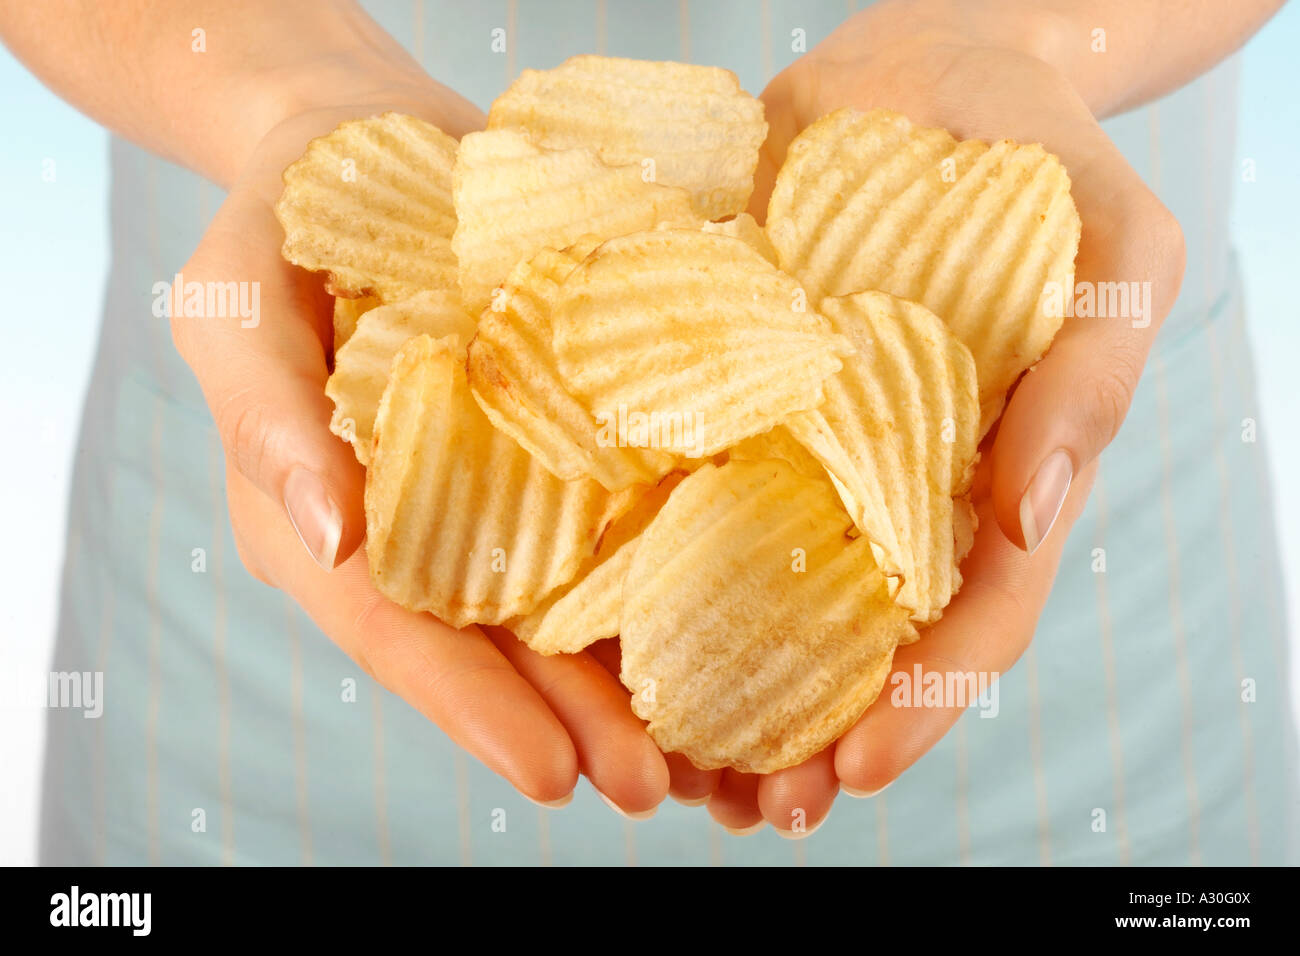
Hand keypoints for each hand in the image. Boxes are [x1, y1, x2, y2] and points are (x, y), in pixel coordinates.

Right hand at [169, 86, 671, 814]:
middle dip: (572, 720)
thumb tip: (330, 532)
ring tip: (706, 750)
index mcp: (328, 523)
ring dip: (631, 679)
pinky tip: (730, 620)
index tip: (551, 771)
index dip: (469, 706)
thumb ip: (267, 416)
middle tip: (653, 788)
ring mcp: (495, 494)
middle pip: (496, 645)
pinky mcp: (560, 444)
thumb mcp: (237, 302)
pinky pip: (611, 517)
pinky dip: (665, 573)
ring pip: (564, 604)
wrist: (373, 142)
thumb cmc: (283, 223)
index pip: (397, 631)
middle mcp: (418, 531)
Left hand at [721, 1, 1185, 834]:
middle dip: (805, 730)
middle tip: (746, 808)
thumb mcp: (1113, 251)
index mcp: (986, 476)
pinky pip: (684, 480)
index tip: (852, 772)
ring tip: (663, 763)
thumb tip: (1029, 517)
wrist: (922, 71)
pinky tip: (596, 619)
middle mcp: (887, 482)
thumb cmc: (1037, 158)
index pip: (966, 621)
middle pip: (853, 634)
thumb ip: (1086, 379)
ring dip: (718, 679)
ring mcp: (801, 441)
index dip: (920, 708)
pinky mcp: (726, 387)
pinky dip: (646, 555)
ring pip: (760, 584)